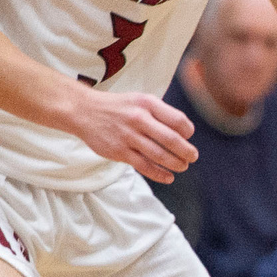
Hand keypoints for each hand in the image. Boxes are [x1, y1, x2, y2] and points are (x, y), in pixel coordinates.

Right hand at [65, 88, 197, 182]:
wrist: (84, 111)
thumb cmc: (118, 107)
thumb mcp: (140, 100)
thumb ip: (160, 113)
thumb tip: (185, 131)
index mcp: (147, 103)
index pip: (177, 120)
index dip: (188, 131)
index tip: (188, 136)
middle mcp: (138, 118)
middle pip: (171, 140)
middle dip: (187, 151)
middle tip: (193, 157)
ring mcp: (128, 136)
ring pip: (159, 155)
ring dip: (176, 164)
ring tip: (183, 166)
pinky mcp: (119, 151)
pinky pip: (144, 166)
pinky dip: (159, 174)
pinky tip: (168, 177)